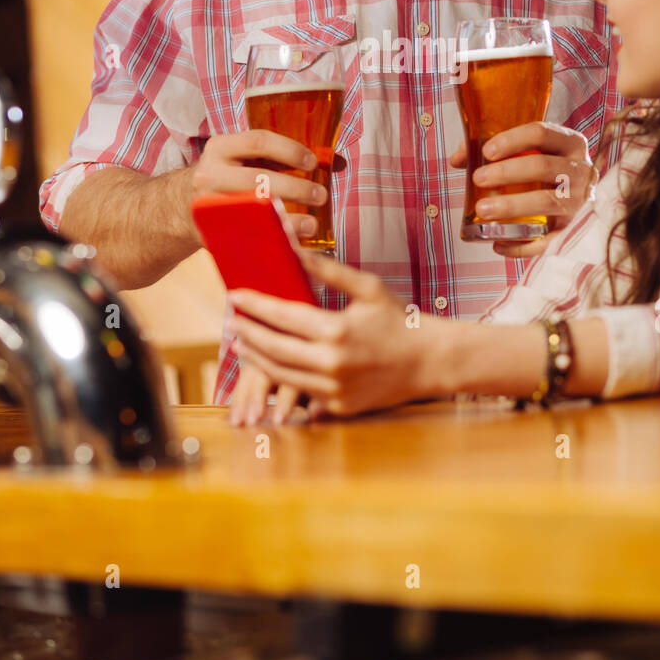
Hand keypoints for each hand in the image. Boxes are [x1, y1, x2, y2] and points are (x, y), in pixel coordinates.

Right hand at [189, 129, 325, 241]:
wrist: (179, 206)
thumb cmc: (228, 177)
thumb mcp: (244, 159)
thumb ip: (283, 157)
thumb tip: (337, 162)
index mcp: (220, 148)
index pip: (258, 141)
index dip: (289, 150)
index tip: (312, 162)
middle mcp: (209, 174)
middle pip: (257, 179)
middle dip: (295, 187)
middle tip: (320, 195)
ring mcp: (207, 205)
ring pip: (251, 212)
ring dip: (287, 220)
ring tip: (312, 224)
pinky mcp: (210, 232)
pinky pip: (245, 236)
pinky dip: (272, 239)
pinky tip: (293, 243)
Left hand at [227, 255, 433, 419]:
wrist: (428, 362)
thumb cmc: (399, 319)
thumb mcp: (368, 287)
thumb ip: (330, 271)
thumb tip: (296, 252)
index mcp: (336, 330)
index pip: (282, 316)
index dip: (255, 305)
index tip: (235, 295)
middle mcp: (331, 363)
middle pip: (273, 347)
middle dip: (247, 333)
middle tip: (232, 321)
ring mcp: (333, 389)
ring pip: (280, 374)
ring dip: (256, 358)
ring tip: (242, 344)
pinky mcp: (337, 406)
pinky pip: (300, 393)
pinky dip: (279, 379)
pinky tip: (268, 367)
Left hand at [449, 122, 596, 259]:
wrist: (575, 196)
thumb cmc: (544, 168)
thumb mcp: (527, 152)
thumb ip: (492, 150)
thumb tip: (458, 160)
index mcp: (569, 143)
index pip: (542, 133)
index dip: (513, 140)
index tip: (487, 151)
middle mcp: (580, 170)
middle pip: (543, 166)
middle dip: (507, 172)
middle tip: (478, 178)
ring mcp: (580, 201)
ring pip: (547, 202)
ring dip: (512, 206)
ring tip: (482, 211)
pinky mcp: (574, 229)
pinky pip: (549, 241)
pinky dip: (522, 245)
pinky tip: (497, 243)